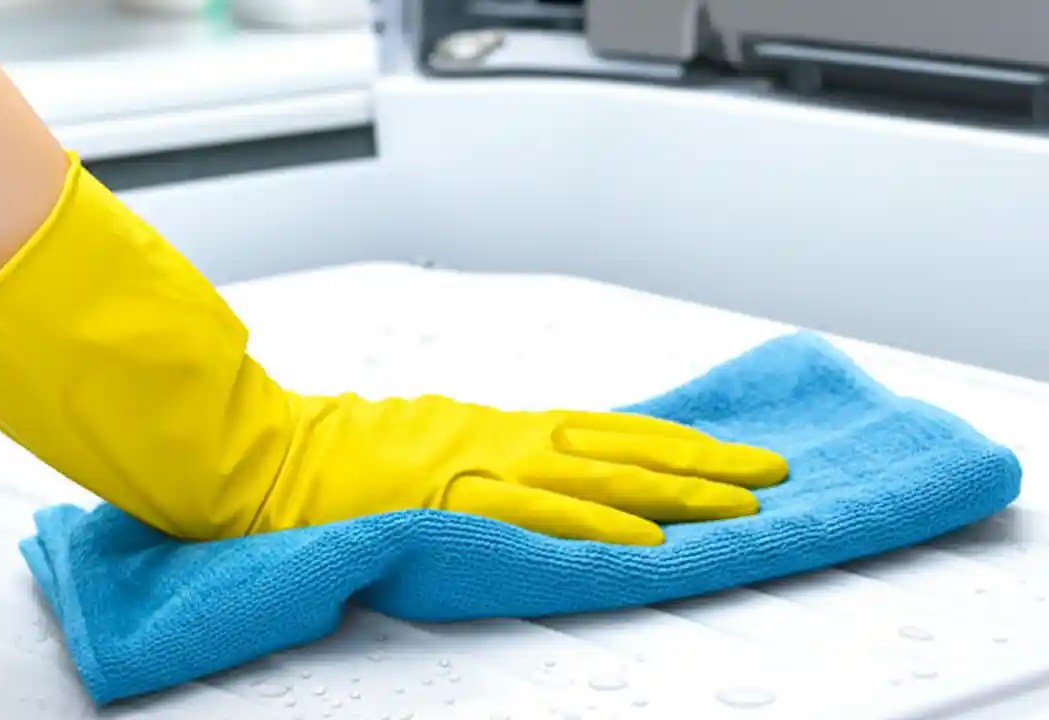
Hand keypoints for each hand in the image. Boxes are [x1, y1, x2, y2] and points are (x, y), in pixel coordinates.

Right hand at [257, 394, 788, 544]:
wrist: (278, 455)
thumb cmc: (352, 453)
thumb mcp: (443, 438)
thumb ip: (499, 451)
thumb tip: (553, 462)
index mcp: (511, 427)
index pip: (619, 430)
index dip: (682, 443)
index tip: (734, 454)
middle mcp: (514, 438)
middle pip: (631, 447)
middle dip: (705, 465)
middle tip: (770, 472)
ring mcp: (491, 466)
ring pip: (606, 474)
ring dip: (678, 492)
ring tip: (739, 505)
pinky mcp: (461, 500)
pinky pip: (545, 514)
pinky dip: (602, 524)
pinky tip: (648, 537)